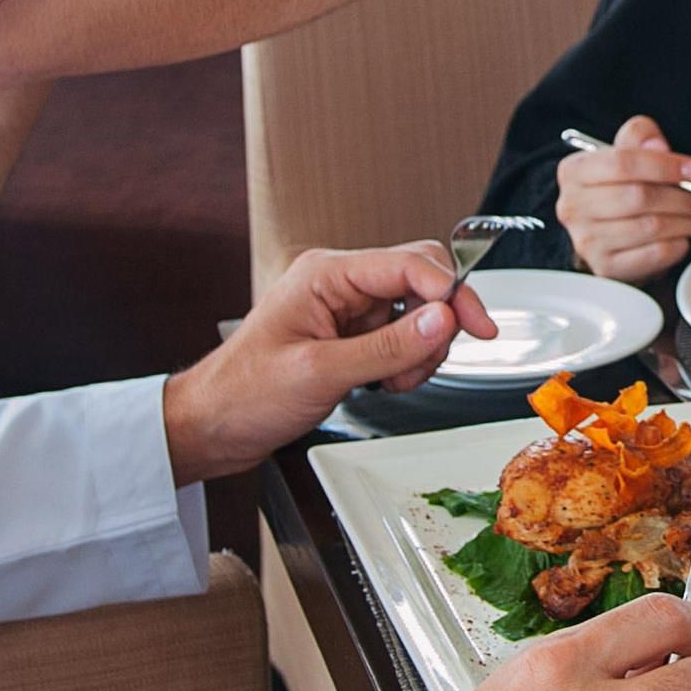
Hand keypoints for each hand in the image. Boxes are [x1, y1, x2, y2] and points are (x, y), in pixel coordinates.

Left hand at [163, 243, 490, 480]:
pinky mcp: (349, 335)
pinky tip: (382, 383)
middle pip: (420, 281)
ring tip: (390, 381)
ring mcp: (345, 309)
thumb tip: (442, 319)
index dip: (452, 292)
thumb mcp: (320, 372)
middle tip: (428, 363)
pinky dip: (405, 363)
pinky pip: (400, 338)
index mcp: (325, 274)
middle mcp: (338, 283)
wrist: (211, 426)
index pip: (410, 264)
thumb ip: (387, 346)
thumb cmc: (243, 394)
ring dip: (419, 351)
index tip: (479, 326)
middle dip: (437, 324)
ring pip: (417, 313)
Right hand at [556, 114, 690, 281]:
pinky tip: (685, 237)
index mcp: (575, 171)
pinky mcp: (605, 266)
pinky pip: (654, 254)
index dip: (667, 165)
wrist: (604, 229)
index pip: (623, 162)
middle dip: (685, 198)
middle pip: (639, 197)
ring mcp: (587, 240)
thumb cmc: (619, 187)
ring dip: (687, 222)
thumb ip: (640, 136)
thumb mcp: (625, 152)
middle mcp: (574, 207)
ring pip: (650, 227)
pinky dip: (678, 245)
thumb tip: (657, 146)